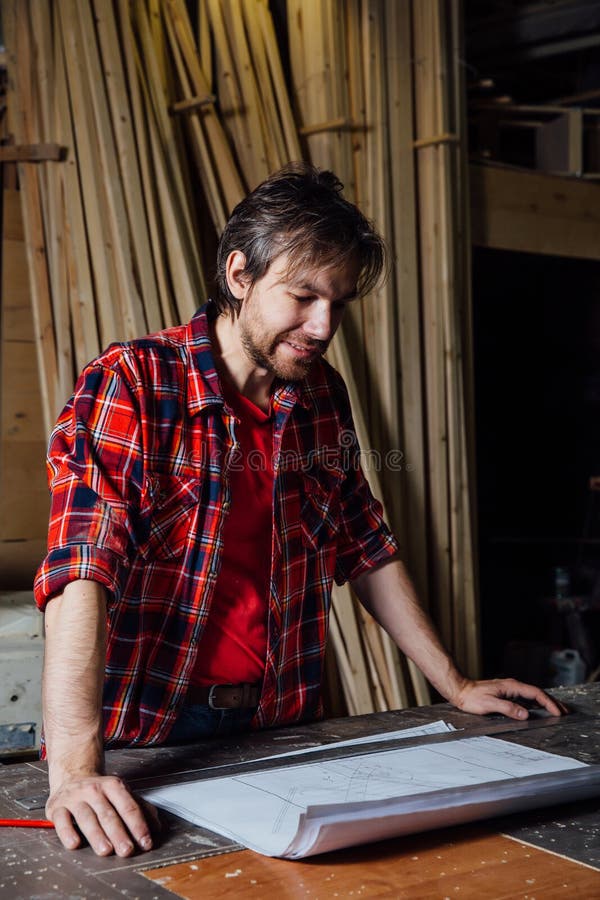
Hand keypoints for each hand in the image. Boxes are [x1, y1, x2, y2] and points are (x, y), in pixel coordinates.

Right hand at [46, 774, 158, 855]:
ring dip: (97, 835)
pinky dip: (67, 832)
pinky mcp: (57, 807)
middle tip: (127, 850)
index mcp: (114, 785)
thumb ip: (140, 808)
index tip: (146, 842)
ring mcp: (75, 798)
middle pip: (108, 814)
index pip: (129, 806)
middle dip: (119, 833)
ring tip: (106, 850)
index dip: (138, 825)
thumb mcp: (122, 793)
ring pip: (87, 818)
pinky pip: (61, 821)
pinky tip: (74, 844)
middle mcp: (94, 790)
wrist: (72, 776)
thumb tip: (157, 827)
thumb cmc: (101, 791)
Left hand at [451, 677, 567, 719]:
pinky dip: (536, 703)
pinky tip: (539, 709)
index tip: (558, 712)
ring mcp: (510, 689)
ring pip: (533, 695)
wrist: (460, 691)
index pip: (536, 693)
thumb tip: (525, 714)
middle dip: (552, 701)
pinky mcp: (507, 693)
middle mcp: (513, 686)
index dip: (548, 703)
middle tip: (564, 711)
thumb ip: (508, 709)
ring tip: (556, 711)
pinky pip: (526, 698)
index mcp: (511, 686)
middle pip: (537, 693)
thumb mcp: (490, 705)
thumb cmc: (472, 698)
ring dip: (545, 702)